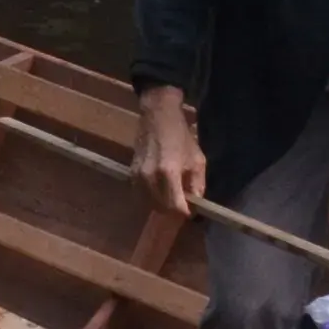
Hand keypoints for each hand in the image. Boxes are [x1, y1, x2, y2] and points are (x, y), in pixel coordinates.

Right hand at [132, 81, 207, 228]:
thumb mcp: (197, 160)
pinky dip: (152, 197)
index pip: (175, 207)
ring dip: (162, 204)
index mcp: (168, 173)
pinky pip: (141, 196)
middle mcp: (150, 178)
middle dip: (174, 209)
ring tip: (172, 195)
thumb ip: (197, 185)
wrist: (157, 117)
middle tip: (183, 202)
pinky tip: (160, 188)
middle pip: (162, 209)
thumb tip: (196, 204)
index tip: (192, 210)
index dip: (185, 212)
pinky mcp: (131, 174)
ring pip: (150, 204)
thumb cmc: (181, 136)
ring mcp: (138, 177)